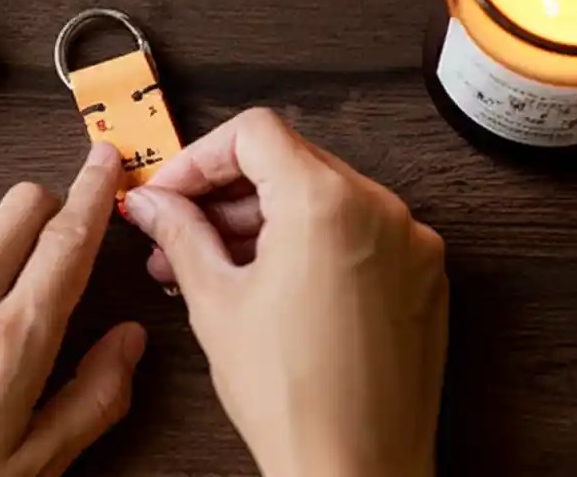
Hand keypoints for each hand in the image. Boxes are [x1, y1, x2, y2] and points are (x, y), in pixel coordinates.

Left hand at [0, 144, 146, 476]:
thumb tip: (129, 343)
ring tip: (22, 243)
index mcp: (11, 345)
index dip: (94, 194)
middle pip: (18, 207)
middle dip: (54, 201)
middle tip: (74, 222)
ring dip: (3, 216)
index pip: (66, 241)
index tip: (106, 164)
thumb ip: (93, 399)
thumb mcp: (37, 467)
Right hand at [122, 109, 447, 476]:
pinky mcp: (423, 276)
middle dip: (227, 193)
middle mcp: (380, 209)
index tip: (171, 191)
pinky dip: (313, 243)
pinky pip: (359, 233)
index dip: (199, 158)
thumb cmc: (294, 399)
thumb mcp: (216, 302)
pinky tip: (272, 283)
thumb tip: (153, 203)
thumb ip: (180, 234)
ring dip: (266, 219)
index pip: (254, 134)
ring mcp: (410, 242)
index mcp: (325, 203)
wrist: (357, 470)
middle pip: (290, 161)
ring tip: (216, 265)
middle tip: (180, 229)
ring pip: (324, 198)